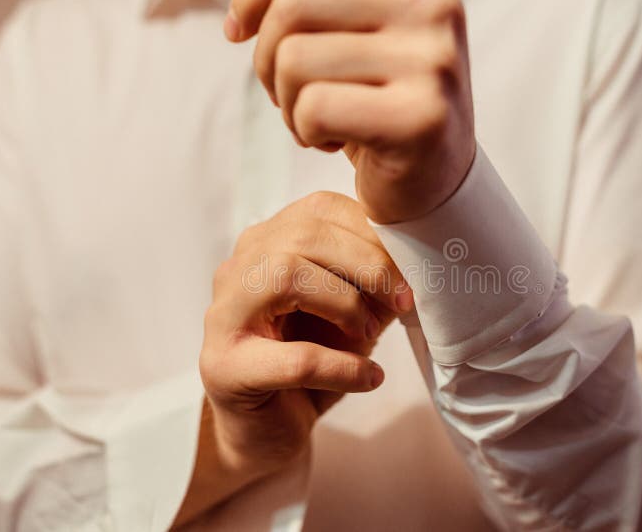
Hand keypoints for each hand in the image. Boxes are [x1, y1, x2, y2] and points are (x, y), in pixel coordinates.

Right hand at [175, 192, 412, 525]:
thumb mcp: (351, 314)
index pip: (321, 209)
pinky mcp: (223, 367)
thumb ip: (373, 284)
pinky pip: (293, 358)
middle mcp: (238, 268)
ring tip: (370, 334)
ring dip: (346, 305)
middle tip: (402, 301)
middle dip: (367, 265)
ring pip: (286, 277)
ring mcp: (223, 316)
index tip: (410, 269)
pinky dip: (342, 367)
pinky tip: (367, 377)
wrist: (268, 430)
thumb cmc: (310, 364)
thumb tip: (418, 263)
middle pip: (303, 236)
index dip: (372, 232)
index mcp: (267, 243)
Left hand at [224, 0, 476, 223]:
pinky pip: (315, 109)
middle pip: (292, 10)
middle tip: (289, 95)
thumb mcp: (343, 41)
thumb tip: (237, 19)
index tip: (240, 29)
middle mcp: (432, 7)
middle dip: (269, 61)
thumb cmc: (376, 105)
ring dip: (290, 104)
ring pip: (295, 61)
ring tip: (319, 123)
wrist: (435, 180)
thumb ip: (300, 9)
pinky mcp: (420, 118)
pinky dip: (307, 132)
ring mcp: (431, 63)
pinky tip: (333, 143)